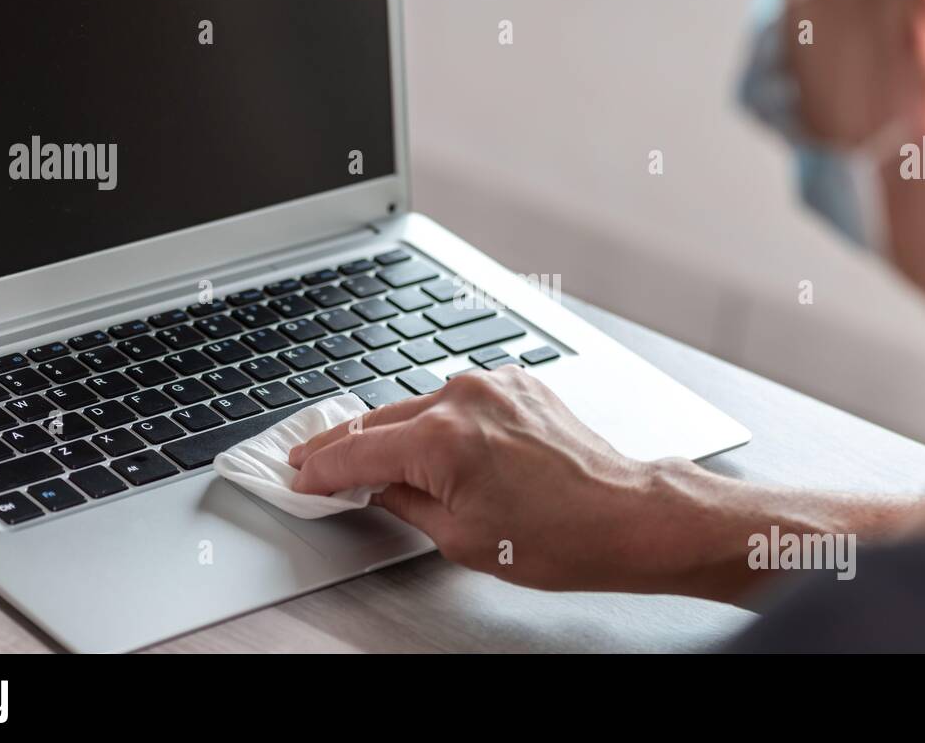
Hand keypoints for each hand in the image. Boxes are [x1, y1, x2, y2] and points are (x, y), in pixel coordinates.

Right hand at [289, 366, 675, 591]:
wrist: (622, 516)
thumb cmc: (560, 536)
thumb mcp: (460, 538)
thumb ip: (404, 503)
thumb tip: (376, 488)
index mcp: (442, 440)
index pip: (356, 452)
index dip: (320, 470)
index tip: (302, 478)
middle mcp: (464, 399)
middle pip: (379, 419)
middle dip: (344, 445)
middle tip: (315, 462)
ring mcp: (494, 386)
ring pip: (418, 405)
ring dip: (393, 430)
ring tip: (371, 458)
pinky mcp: (517, 385)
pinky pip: (458, 399)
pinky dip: (437, 419)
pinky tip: (430, 443)